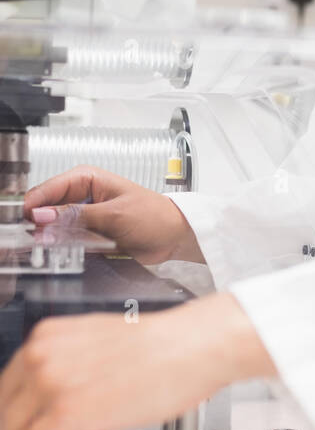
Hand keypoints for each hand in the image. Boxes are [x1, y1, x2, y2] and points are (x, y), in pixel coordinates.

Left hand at [0, 291, 276, 429]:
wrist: (193, 348)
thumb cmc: (165, 348)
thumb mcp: (104, 349)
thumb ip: (75, 375)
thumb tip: (70, 411)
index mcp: (49, 336)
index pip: (9, 386)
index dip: (18, 417)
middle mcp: (42, 356)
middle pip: (4, 411)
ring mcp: (51, 384)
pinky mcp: (65, 414)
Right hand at [22, 165, 204, 264]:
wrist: (173, 236)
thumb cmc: (153, 216)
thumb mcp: (113, 215)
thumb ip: (76, 216)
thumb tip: (43, 216)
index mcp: (87, 178)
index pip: (49, 188)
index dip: (35, 204)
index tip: (26, 220)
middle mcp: (82, 194)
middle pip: (48, 208)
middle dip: (41, 223)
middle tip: (35, 238)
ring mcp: (84, 215)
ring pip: (55, 226)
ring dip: (52, 237)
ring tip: (51, 246)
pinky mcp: (89, 233)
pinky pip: (67, 240)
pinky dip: (65, 246)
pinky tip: (65, 251)